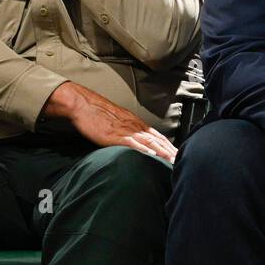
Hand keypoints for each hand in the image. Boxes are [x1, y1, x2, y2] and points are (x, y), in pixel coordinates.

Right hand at [45, 81, 176, 162]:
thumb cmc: (97, 113)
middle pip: (157, 140)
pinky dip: (143, 150)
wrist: (83, 103)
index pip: (157, 136)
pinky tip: (151, 156)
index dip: (169, 146)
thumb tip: (136, 140)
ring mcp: (126, 130)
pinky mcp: (115, 135)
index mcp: (136, 123)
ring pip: (149, 142)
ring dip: (162, 152)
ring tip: (172, 161)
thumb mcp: (117, 120)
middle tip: (181, 161)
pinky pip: (132, 143)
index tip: (178, 155)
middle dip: (170, 151)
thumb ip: (128, 130)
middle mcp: (134, 126)